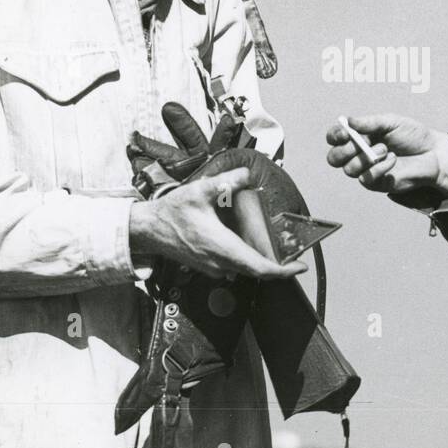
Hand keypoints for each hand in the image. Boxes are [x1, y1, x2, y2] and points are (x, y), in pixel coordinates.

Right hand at [128, 167, 305, 279]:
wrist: (148, 229)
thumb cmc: (171, 213)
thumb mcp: (199, 191)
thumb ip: (226, 182)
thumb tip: (247, 175)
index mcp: (222, 247)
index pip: (259, 268)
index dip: (283, 271)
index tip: (300, 267)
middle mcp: (220, 262)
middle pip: (257, 273)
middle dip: (279, 267)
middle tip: (295, 256)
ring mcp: (214, 267)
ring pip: (246, 270)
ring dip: (264, 263)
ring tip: (280, 249)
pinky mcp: (209, 266)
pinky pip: (235, 267)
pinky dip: (249, 260)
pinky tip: (253, 245)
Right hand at [325, 114, 447, 195]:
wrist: (433, 154)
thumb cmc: (413, 135)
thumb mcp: (392, 122)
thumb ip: (370, 122)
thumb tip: (348, 121)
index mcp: (359, 136)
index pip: (335, 138)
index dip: (335, 135)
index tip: (345, 132)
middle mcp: (359, 154)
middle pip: (334, 158)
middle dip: (344, 150)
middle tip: (362, 142)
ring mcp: (367, 170)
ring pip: (349, 170)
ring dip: (365, 158)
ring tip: (385, 149)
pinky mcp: (377, 184)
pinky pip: (366, 179)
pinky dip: (379, 168)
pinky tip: (393, 159)